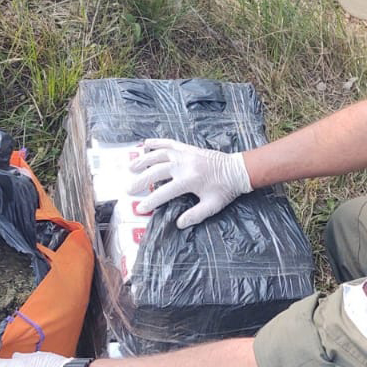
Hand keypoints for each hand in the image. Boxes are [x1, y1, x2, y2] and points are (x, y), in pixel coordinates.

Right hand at [128, 138, 250, 227]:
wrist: (237, 170)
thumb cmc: (225, 189)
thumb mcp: (212, 206)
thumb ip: (195, 215)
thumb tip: (178, 224)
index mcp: (189, 180)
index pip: (164, 192)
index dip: (150, 201)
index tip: (140, 208)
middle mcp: (184, 165)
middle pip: (156, 172)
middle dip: (141, 181)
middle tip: (129, 188)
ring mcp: (185, 154)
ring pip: (158, 154)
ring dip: (143, 160)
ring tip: (131, 167)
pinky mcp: (188, 148)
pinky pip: (169, 143)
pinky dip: (156, 142)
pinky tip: (145, 144)